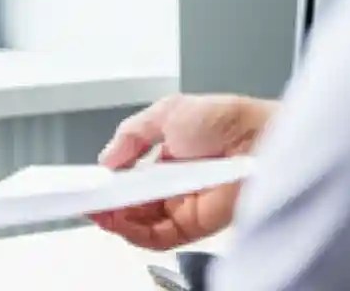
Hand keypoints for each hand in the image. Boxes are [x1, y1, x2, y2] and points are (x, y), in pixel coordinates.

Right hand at [90, 94, 277, 250]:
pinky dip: (135, 234)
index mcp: (168, 155)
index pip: (130, 177)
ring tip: (99, 211)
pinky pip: (158, 237)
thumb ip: (131, 135)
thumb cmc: (227, 119)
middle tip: (89, 201)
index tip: (91, 183)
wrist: (260, 139)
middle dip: (107, 204)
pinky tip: (120, 223)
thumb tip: (107, 157)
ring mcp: (183, 205)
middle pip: (132, 204)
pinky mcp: (194, 225)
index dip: (109, 182)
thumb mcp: (167, 112)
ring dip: (116, 220)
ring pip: (140, 224)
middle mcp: (174, 183)